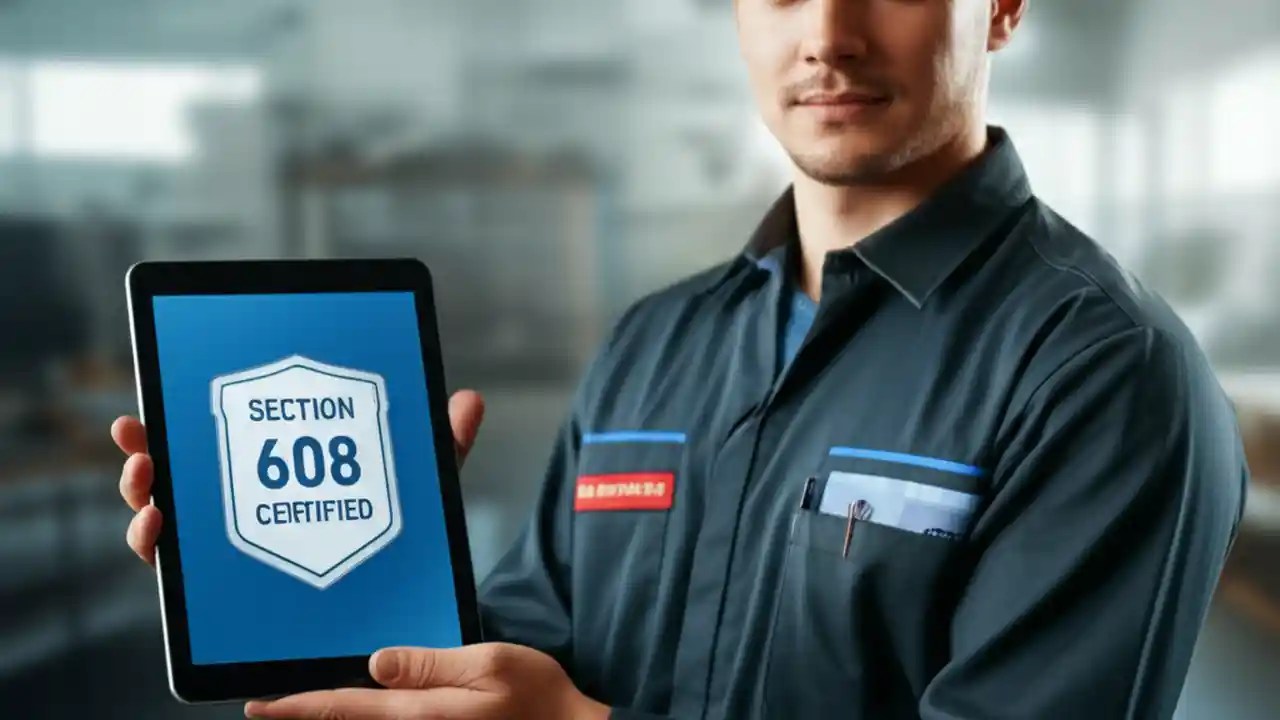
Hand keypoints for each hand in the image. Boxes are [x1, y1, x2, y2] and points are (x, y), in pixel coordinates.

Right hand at [112, 390, 485, 565]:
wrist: (398, 609)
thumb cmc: (397, 535)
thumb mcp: (416, 487)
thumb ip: (439, 448)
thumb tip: (468, 401)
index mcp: (277, 473)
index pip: (224, 438)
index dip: (187, 415)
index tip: (161, 391)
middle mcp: (245, 508)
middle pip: (182, 475)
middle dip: (149, 452)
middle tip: (141, 436)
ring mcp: (232, 550)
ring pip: (170, 522)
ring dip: (144, 500)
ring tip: (148, 486)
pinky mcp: (228, 594)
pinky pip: (182, 576)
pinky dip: (160, 554)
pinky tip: (160, 536)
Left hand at [244, 643, 609, 719]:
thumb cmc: (540, 697)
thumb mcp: (492, 663)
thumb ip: (432, 664)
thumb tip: (377, 663)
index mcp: (424, 714)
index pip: (346, 709)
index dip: (299, 708)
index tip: (259, 707)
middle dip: (309, 717)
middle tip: (270, 708)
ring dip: (336, 719)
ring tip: (308, 709)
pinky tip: (362, 711)